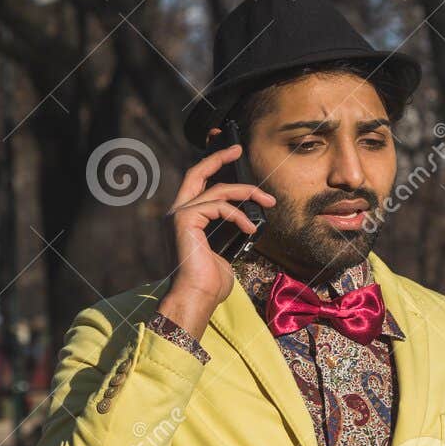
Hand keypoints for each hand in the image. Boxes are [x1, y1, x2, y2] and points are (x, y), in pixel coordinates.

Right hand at [158, 135, 275, 334]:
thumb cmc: (210, 283)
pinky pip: (217, 206)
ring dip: (246, 193)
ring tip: (267, 202)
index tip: (233, 154)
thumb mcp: (225, 253)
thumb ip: (229, 235)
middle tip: (239, 148)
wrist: (197, 297)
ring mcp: (178, 215)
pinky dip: (238, 215)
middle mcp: (177, 213)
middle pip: (196, 173)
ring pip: (216, 190)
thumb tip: (248, 225)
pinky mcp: (184, 220)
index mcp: (186, 219)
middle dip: (219, 157)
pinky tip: (250, 229)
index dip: (212, 165)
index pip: (197, 184)